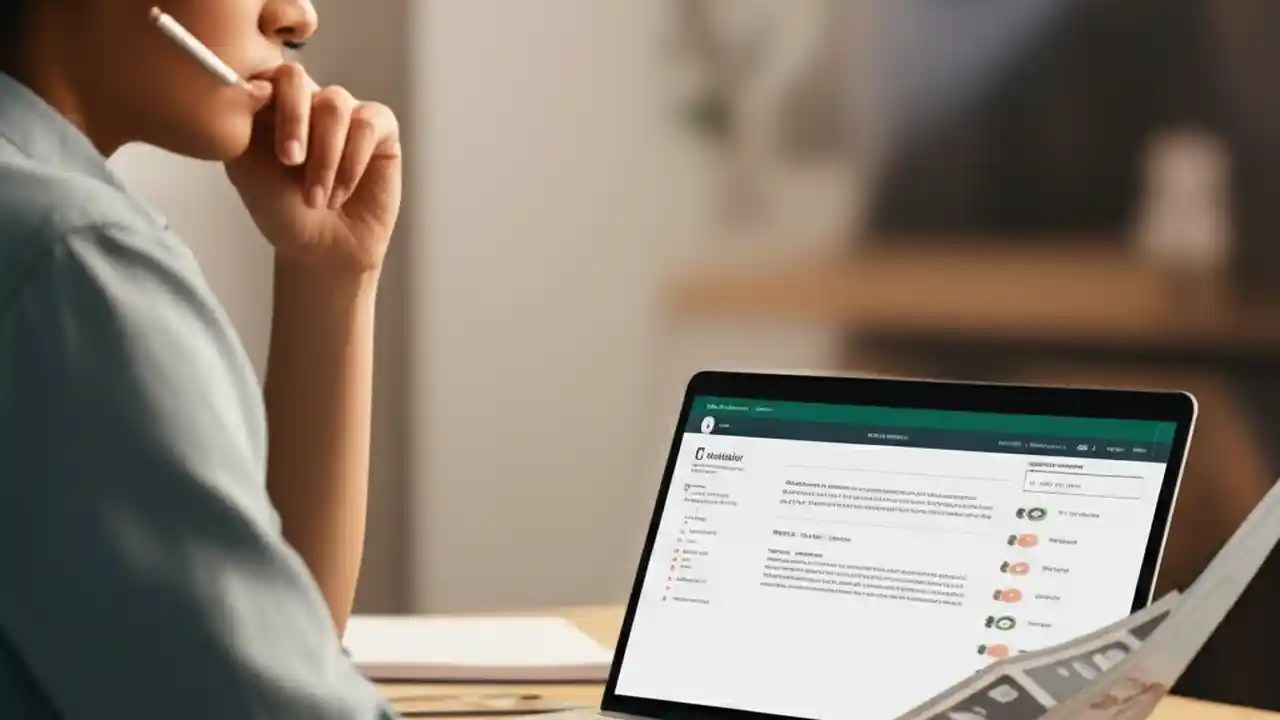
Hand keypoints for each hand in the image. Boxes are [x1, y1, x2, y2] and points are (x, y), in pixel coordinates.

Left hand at [225, 63, 402, 274]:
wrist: (321, 251)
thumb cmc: (281, 212)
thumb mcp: (246, 169)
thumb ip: (242, 125)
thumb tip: (259, 86)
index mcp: (268, 104)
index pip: (260, 74)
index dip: (263, 102)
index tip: (266, 142)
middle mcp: (306, 100)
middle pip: (296, 78)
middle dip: (292, 121)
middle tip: (290, 162)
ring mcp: (345, 112)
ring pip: (334, 105)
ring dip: (324, 157)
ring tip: (317, 199)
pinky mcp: (380, 128)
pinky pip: (368, 125)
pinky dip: (351, 164)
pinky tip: (340, 195)